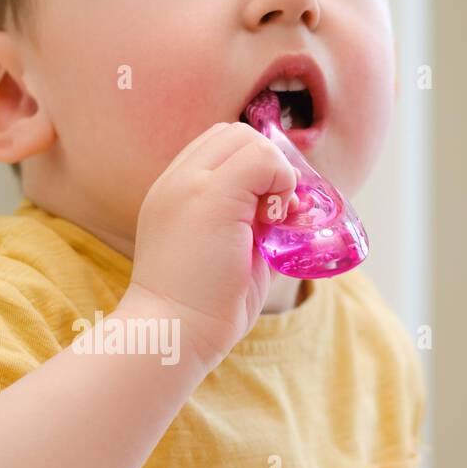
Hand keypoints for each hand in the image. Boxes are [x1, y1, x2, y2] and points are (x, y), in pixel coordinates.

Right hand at [128, 121, 298, 372]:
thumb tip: (293, 204)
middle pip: (235, 135)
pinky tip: (273, 221)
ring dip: (274, 174)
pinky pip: (262, 158)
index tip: (264, 211)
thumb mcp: (230, 253)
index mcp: (175, 194)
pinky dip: (281, 181)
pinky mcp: (211, 195)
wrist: (172, 332)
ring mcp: (189, 184)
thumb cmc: (203, 306)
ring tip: (269, 222)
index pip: (221, 148)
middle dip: (266, 168)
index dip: (253, 170)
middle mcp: (177, 181)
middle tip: (272, 214)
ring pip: (249, 140)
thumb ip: (251, 223)